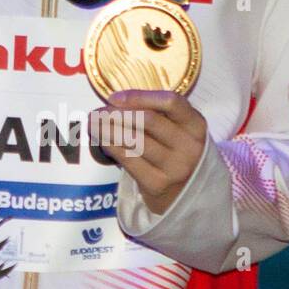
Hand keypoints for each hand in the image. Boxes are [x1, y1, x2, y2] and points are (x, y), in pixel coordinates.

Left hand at [90, 89, 207, 215]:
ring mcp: (174, 167)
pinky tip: (101, 140)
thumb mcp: (179, 129)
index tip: (114, 98)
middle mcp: (189, 146)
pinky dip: (110, 146)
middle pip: (148, 120)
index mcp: (196, 125)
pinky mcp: (157, 184)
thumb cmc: (176, 151)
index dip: (139, 96)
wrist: (188, 193)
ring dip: (106, 129)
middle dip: (116, 113)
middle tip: (97, 113)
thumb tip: (113, 103)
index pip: (171, 102)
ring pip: (133, 140)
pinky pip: (127, 159)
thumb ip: (155, 114)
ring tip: (92, 124)